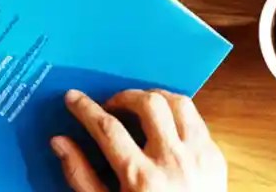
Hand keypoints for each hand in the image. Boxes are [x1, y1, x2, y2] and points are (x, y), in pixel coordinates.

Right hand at [54, 89, 226, 191]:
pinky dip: (178, 113)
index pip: (108, 129)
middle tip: (111, 105)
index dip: (86, 109)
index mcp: (140, 178)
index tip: (74, 98)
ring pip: (178, 103)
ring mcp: (198, 156)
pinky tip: (165, 122)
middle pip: (148, 105)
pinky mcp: (214, 155)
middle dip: (125, 97)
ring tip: (139, 106)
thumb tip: (60, 143)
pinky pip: (197, 119)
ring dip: (155, 97)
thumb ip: (81, 176)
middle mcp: (172, 161)